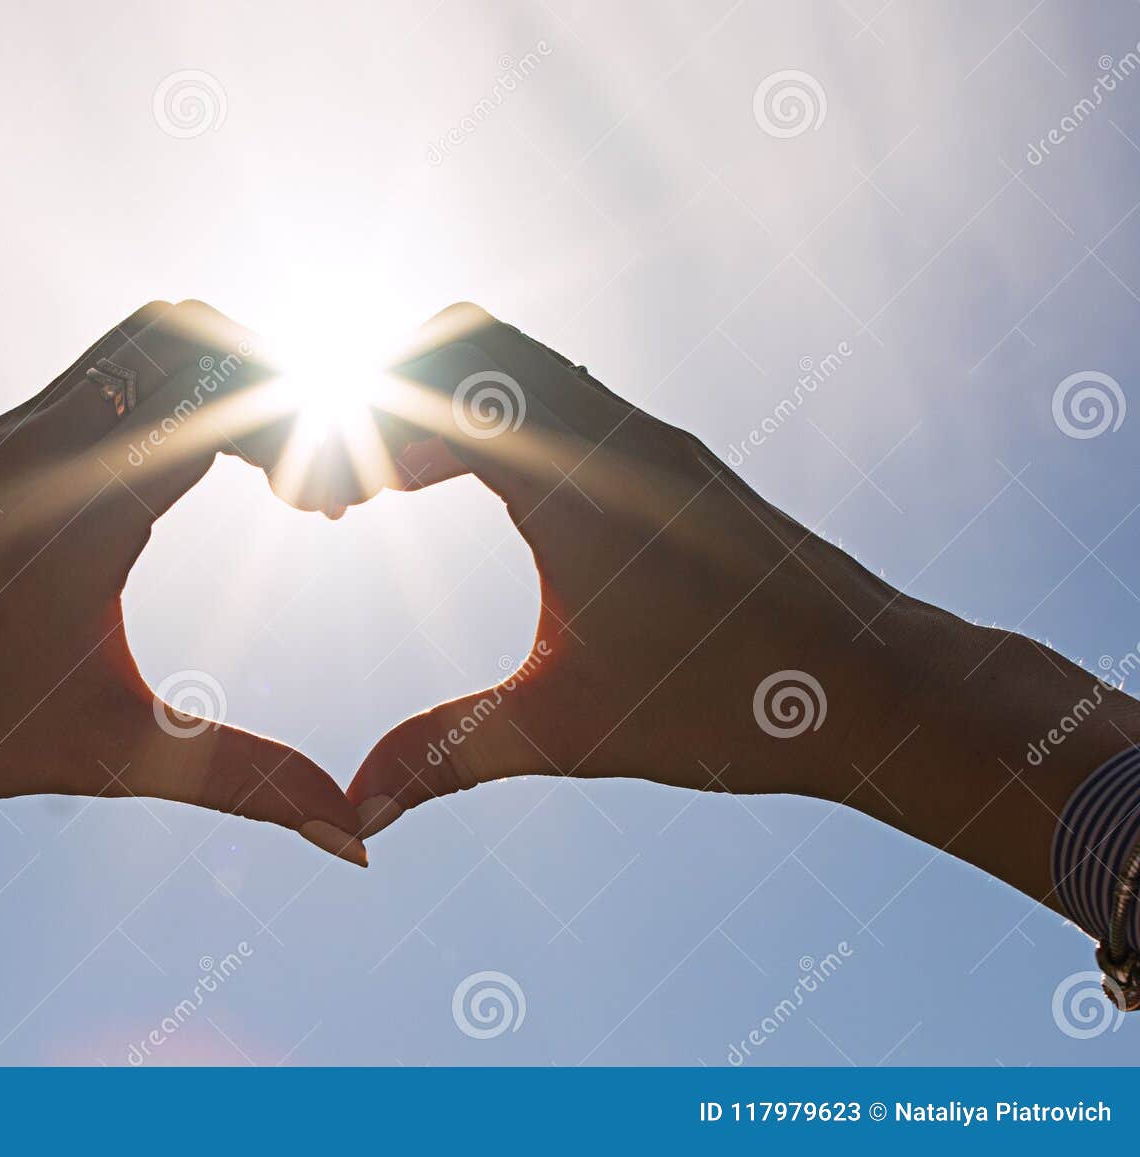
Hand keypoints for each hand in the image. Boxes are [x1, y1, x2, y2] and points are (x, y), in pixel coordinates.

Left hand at [0, 301, 366, 864]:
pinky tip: (179, 477)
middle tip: (300, 474)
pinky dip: (158, 395)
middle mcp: (45, 440)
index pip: (229, 391)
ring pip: (136, 339)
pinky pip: (94, 376)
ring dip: (209, 377)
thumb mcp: (122, 753)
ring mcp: (8, 434)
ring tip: (252, 472)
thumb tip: (354, 842)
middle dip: (265, 378)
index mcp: (89, 500)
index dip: (306, 429)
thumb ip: (249, 781)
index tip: (332, 512)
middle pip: (186, 328)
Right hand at [346, 304, 1139, 908]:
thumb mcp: (569, 729)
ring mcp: (645, 435)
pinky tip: (481, 499)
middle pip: (463, 336)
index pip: (432, 382)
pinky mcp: (668, 457)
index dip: (349, 428)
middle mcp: (611, 429)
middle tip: (346, 490)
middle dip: (379, 392)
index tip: (316, 509)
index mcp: (576, 477)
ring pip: (516, 356)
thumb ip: (446, 756)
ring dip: (438, 400)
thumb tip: (351, 812)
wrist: (886, 687)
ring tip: (396, 489)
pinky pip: (558, 391)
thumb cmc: (737, 704)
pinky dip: (493, 417)